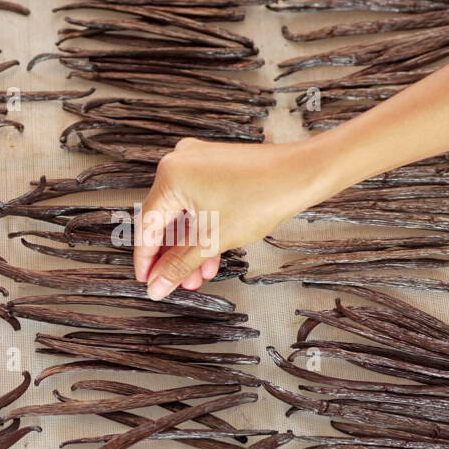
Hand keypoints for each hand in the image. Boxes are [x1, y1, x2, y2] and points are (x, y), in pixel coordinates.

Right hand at [134, 137, 319, 299]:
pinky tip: (210, 255)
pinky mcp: (214, 166)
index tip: (149, 283)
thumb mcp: (213, 241)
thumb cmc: (262, 197)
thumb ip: (179, 265)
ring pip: (185, 214)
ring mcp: (197, 162)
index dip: (147, 260)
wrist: (301, 175)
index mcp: (170, 176)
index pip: (147, 226)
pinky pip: (199, 202)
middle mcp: (178, 162)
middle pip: (166, 220)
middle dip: (174, 256)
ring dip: (190, 247)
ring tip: (198, 276)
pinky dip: (203, 228)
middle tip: (176, 284)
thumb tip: (157, 286)